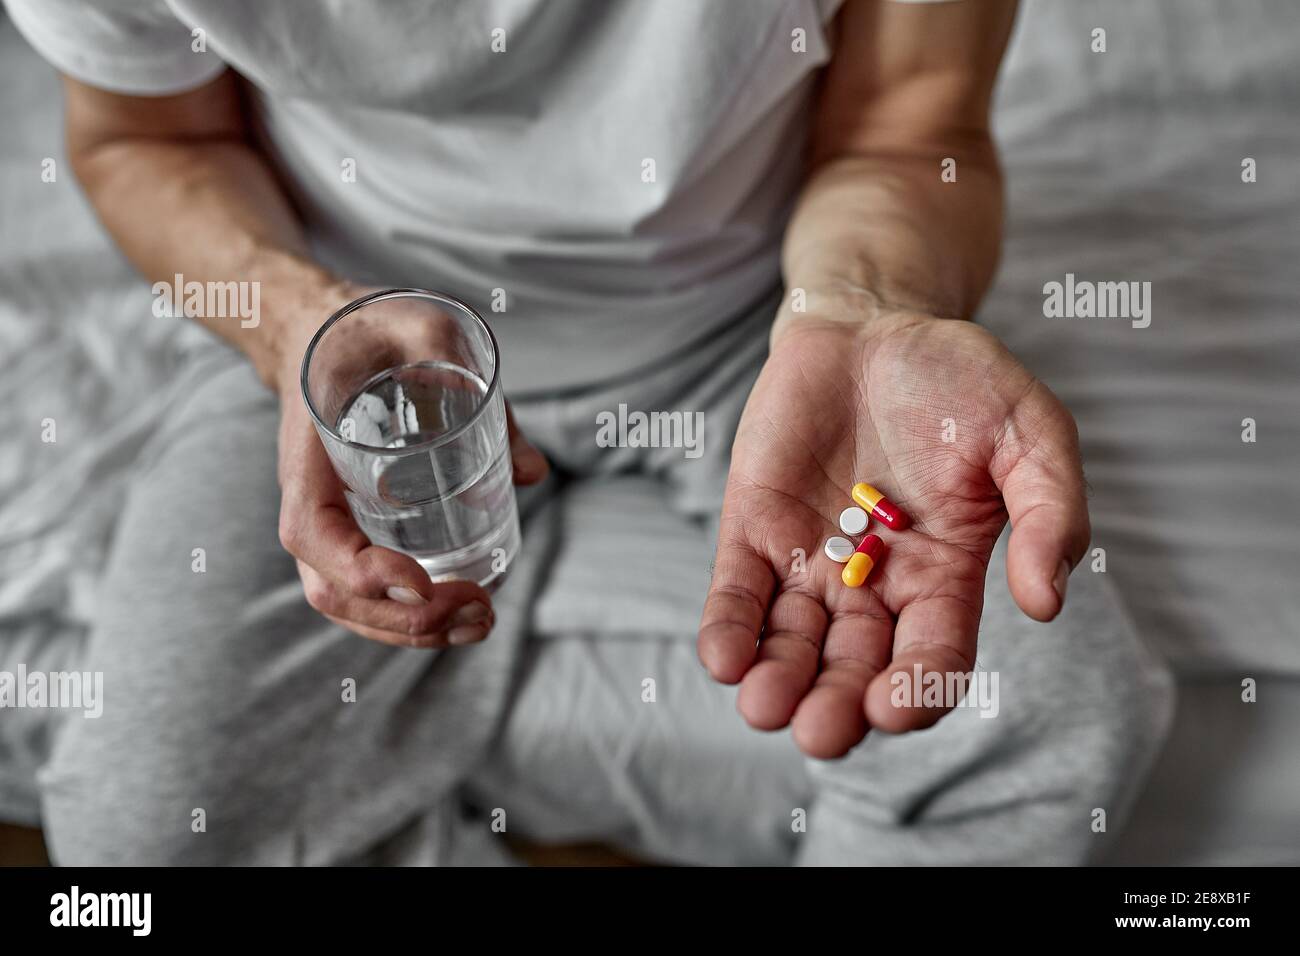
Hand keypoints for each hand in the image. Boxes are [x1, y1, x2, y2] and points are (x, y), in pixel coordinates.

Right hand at [272, 283, 548, 647]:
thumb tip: (529, 471)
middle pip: (334, 590)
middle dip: (405, 617)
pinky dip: (410, 618)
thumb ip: (470, 378)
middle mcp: (309, 503)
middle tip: (480, 609)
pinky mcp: (355, 529)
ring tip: (481, 623)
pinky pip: (368, 593)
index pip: (314, 534)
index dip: (362, 570)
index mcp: (308, 458)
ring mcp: (328, 524)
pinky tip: (465, 616)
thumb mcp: (419, 325)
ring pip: (350, 604)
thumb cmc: (367, 329)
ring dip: (413, 631)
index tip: (421, 582)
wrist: (326, 334)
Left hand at [698, 313, 1088, 756]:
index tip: (896, 707)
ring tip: (766, 707)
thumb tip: (1047, 602)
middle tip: (820, 732)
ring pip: (790, 643)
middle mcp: (873, 587)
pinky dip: (729, 628)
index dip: (916, 689)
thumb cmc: (959, 383)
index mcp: (943, 578)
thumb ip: (1049, 510)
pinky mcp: (755, 529)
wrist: (875, 326)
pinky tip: (724, 659)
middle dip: (836, 706)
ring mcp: (809, 561)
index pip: (931, 656)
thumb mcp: (1029, 433)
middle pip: (853, 668)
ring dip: (776, 681)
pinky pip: (738, 591)